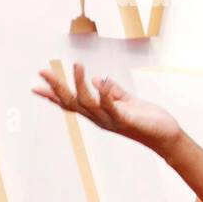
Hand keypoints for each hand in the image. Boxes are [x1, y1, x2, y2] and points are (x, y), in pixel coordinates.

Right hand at [32, 62, 181, 155]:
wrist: (167, 136)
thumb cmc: (147, 120)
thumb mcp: (127, 101)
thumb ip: (112, 91)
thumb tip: (97, 79)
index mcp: (98, 113)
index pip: (71, 104)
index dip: (53, 95)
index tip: (35, 86)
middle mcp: (100, 118)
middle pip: (72, 103)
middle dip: (56, 87)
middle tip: (43, 71)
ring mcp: (111, 120)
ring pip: (87, 103)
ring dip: (80, 83)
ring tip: (77, 65)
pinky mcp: (126, 120)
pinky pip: (111, 106)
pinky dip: (105, 93)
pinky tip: (101, 80)